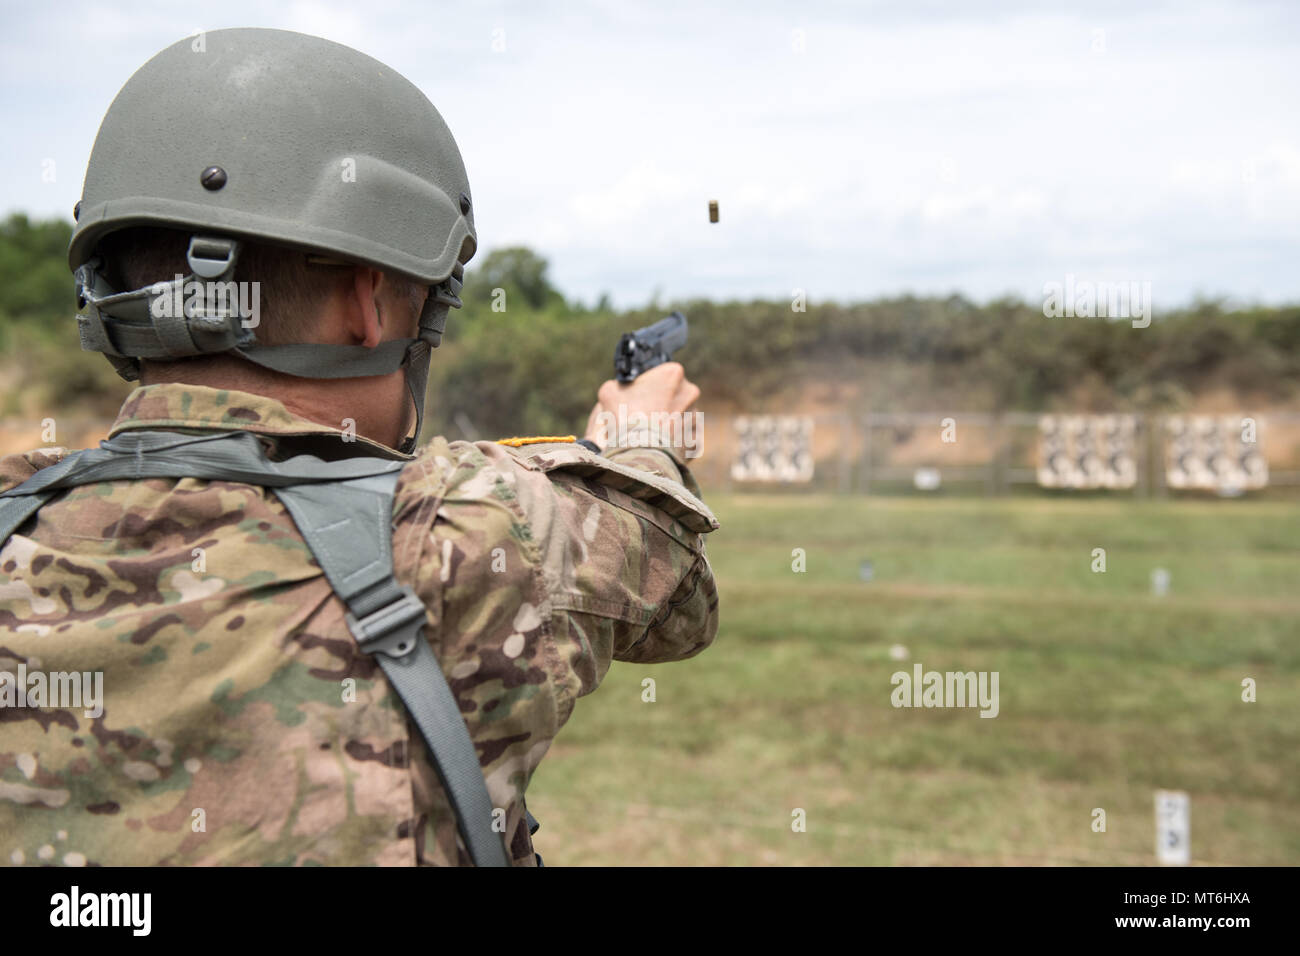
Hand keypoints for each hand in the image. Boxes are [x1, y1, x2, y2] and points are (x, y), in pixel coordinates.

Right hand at [584, 362, 700, 457]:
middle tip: (639, 417)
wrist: (638, 457)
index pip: (661, 375)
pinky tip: (655, 447)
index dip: (647, 386)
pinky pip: (682, 440)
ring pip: (678, 418)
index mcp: (673, 374)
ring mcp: (695, 417)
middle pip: (671, 396)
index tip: (637, 397)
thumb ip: (618, 385)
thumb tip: (620, 390)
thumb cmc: (625, 420)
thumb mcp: (609, 392)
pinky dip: (670, 443)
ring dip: (666, 424)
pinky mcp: (695, 441)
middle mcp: (690, 392)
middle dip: (658, 405)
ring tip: (646, 435)